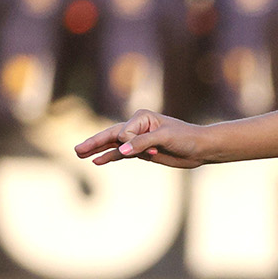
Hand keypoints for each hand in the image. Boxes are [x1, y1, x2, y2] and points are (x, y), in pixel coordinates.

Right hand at [74, 109, 208, 168]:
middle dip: (94, 143)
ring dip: (98, 150)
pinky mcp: (142, 151)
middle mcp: (137, 126)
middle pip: (110, 135)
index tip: (154, 148)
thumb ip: (142, 143)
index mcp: (142, 117)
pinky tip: (97, 161)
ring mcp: (138, 139)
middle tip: (76, 150)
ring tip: (79, 154)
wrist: (201, 149)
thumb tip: (121, 151)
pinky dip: (110, 157)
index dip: (131, 143)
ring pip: (113, 145)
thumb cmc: (186, 138)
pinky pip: (121, 154)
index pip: (123, 132)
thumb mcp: (165, 138)